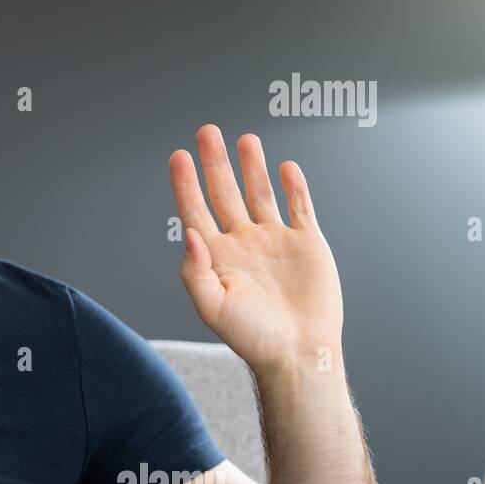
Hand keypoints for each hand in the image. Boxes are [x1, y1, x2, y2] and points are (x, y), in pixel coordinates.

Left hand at [168, 125, 343, 375]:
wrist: (297, 352)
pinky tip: (285, 167)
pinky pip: (299, 207)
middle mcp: (242, 242)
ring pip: (260, 194)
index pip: (195, 210)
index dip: (186, 184)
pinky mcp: (306, 243)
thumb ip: (195, 270)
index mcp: (216, 256)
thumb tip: (188, 233)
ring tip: (244, 138)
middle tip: (207, 131)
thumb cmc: (251, 336)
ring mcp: (274, 240)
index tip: (178, 156)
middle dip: (216, 163)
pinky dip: (294, 187)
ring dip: (252, 166)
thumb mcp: (212, 306)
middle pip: (225, 193)